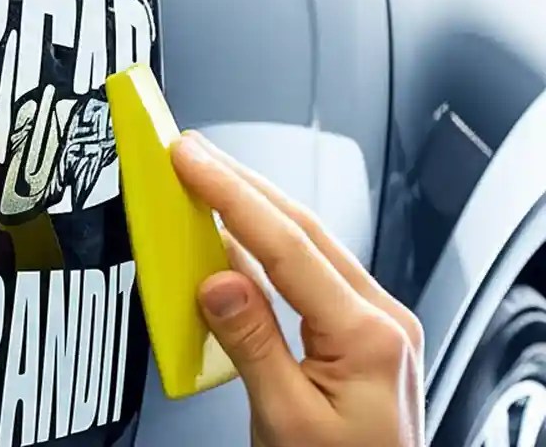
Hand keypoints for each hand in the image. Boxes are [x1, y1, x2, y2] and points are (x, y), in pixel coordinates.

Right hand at [172, 132, 423, 446]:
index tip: (191, 161)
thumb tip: (216, 281)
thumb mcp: (285, 420)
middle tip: (191, 153)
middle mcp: (381, 321)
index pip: (288, 246)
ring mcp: (375, 327)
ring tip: (205, 183)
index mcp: (368, 336)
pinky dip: (266, 253)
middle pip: (303, 231)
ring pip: (308, 248)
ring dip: (253, 211)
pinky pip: (310, 278)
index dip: (231, 196)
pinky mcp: (360, 338)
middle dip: (242, 185)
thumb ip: (250, 344)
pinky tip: (234, 242)